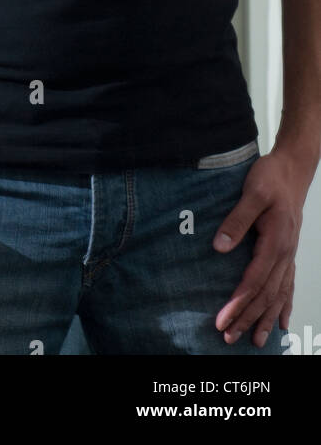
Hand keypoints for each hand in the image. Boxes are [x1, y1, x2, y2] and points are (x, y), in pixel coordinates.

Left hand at [213, 147, 312, 347]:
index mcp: (275, 242)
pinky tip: (281, 322)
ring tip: (257, 342)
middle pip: (266, 295)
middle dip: (248, 319)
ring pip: (278, 295)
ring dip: (265, 319)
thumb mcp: (251, 193)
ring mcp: (288, 254)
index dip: (238, 304)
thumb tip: (219, 248)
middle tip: (229, 338)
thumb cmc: (271, 177)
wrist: (292, 168)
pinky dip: (284, 306)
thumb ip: (236, 221)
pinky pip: (288, 285)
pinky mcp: (287, 251)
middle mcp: (285, 254)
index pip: (254, 282)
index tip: (222, 321)